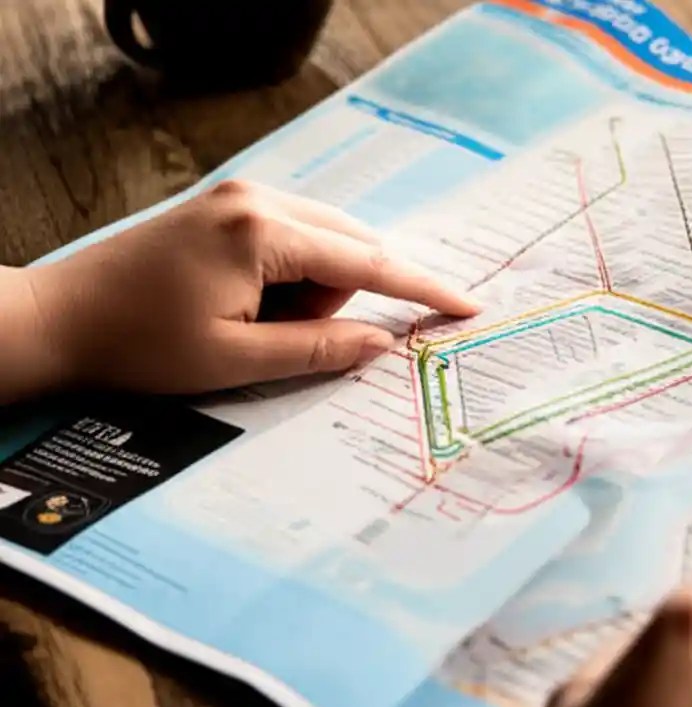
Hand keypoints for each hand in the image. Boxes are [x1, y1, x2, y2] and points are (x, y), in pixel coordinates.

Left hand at [8, 180, 476, 400]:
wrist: (59, 318)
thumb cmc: (139, 344)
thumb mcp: (234, 360)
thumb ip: (319, 348)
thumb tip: (383, 343)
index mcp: (262, 232)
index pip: (368, 263)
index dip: (422, 288)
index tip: (468, 306)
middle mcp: (258, 199)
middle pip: (349, 248)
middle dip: (335, 299)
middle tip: (274, 335)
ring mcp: (241, 196)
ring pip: (324, 245)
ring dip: (309, 290)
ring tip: (245, 321)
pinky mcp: (229, 206)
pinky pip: (295, 239)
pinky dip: (289, 276)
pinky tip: (243, 300)